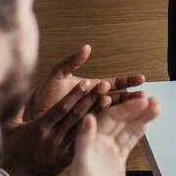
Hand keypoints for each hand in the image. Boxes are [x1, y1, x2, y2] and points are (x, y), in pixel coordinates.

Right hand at [0, 79, 107, 175]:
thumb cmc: (13, 150)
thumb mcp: (9, 128)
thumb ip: (15, 108)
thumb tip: (17, 88)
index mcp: (40, 127)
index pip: (60, 108)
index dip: (74, 95)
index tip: (86, 82)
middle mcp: (53, 137)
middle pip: (75, 115)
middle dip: (90, 99)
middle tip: (104, 86)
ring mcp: (62, 148)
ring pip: (82, 127)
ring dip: (96, 113)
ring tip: (109, 99)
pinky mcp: (68, 158)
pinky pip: (83, 142)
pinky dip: (94, 132)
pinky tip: (106, 122)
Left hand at [15, 44, 144, 123]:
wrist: (31, 116)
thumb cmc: (44, 95)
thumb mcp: (58, 75)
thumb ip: (71, 62)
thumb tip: (87, 47)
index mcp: (92, 89)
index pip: (115, 84)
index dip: (128, 82)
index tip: (141, 79)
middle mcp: (93, 103)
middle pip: (118, 99)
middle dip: (131, 97)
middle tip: (143, 97)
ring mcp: (90, 116)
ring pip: (110, 112)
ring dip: (121, 108)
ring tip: (130, 105)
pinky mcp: (83, 128)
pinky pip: (98, 125)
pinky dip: (107, 122)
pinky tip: (113, 119)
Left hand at [67, 95, 160, 175]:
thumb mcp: (83, 169)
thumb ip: (84, 142)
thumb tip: (88, 118)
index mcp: (90, 141)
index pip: (110, 117)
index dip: (125, 108)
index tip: (140, 100)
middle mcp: (99, 142)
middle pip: (120, 119)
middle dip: (136, 109)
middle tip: (153, 100)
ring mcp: (109, 150)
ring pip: (127, 128)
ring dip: (141, 117)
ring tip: (156, 106)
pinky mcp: (118, 159)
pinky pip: (129, 140)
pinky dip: (139, 130)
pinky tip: (148, 122)